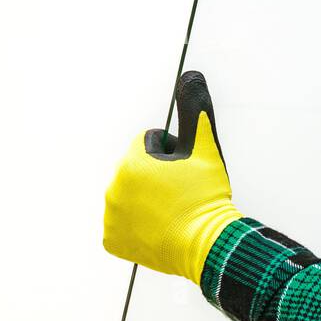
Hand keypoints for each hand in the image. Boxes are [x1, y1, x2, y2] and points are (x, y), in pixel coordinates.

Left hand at [103, 71, 242, 282]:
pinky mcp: (113, 241)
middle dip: (160, 179)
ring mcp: (111, 217)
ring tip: (175, 215)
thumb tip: (191, 73)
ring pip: (133, 198)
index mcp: (131, 163)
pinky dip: (140, 228)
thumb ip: (194, 110)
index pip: (151, 145)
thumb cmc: (207, 196)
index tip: (188, 175)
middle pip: (139, 172)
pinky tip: (161, 232)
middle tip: (184, 197)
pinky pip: (125, 226)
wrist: (209, 247)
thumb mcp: (205, 149)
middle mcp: (113, 188)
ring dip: (150, 202)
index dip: (175, 156)